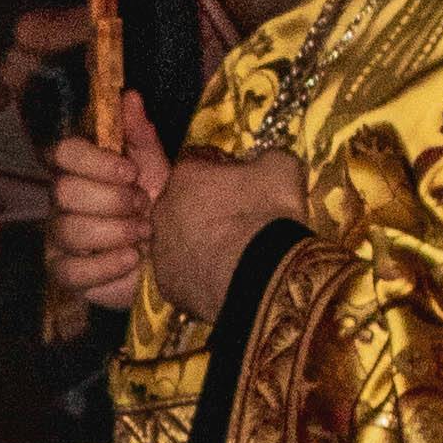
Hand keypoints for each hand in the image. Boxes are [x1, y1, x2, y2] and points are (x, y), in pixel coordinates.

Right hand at [46, 86, 171, 314]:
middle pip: (63, 192)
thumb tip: (129, 96)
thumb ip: (140, 135)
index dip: (94, 161)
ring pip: (68, 230)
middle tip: (143, 205)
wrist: (169, 253)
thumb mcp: (156, 168)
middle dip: (111, 200)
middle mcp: (62, 201)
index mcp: (80, 170)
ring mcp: (59, 237)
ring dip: (115, 231)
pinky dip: (106, 266)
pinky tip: (132, 259)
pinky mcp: (64, 272)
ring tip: (145, 232)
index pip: (62, 152)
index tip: (130, 171)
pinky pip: (70, 271)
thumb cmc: (158, 206)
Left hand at [146, 138, 309, 323]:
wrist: (260, 277)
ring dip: (199, 240)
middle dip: (205, 205)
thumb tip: (267, 161)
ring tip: (231, 252)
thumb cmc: (267, 215)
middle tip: (236, 217)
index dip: (221, 167)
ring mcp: (161, 249)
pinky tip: (222, 277)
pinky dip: (198, 273)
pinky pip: (182, 273)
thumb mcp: (281, 168)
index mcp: (186, 174)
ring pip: (179, 238)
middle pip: (182, 200)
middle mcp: (162, 209)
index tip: (241, 178)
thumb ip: (268, 158)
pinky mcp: (167, 284)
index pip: (198, 160)